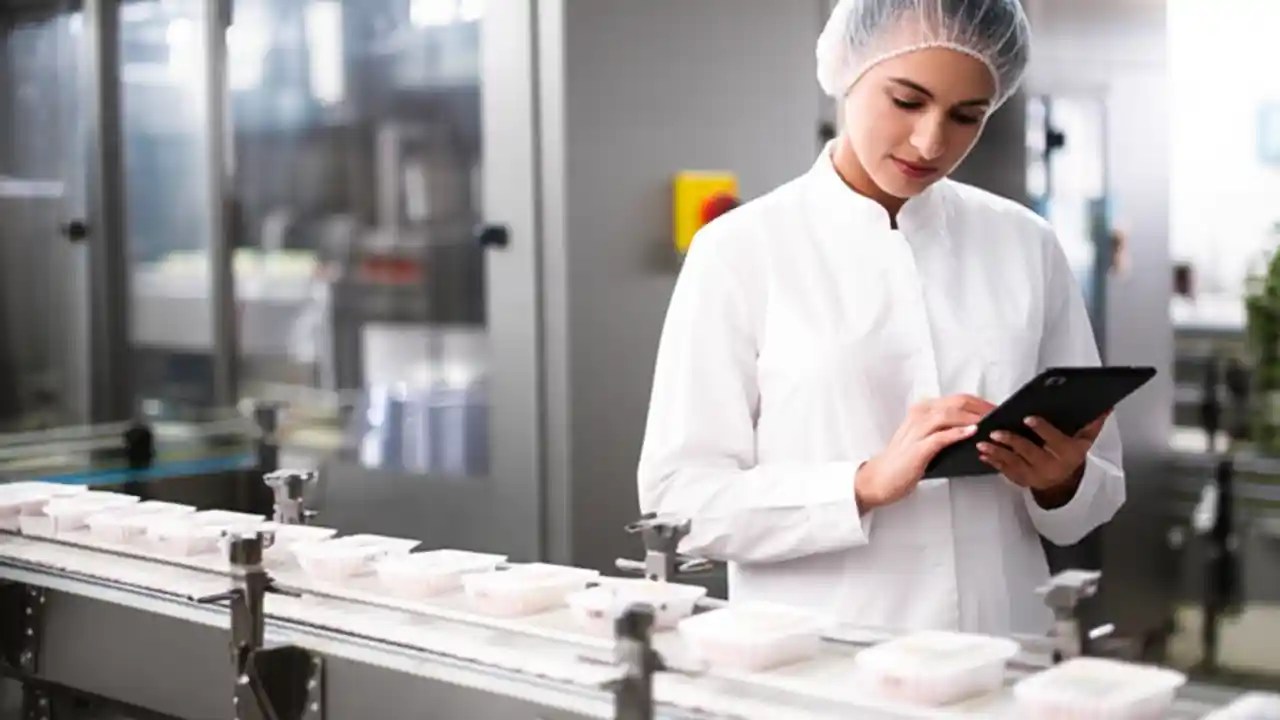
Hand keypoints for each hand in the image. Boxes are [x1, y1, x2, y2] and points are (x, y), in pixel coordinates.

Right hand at [855, 394, 994, 511]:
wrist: (879, 478)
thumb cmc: (904, 461)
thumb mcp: (925, 438)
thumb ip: (945, 429)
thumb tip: (976, 428)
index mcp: (923, 410)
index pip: (958, 399)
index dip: (981, 403)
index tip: (999, 411)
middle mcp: (919, 415)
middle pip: (957, 403)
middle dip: (982, 408)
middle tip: (1002, 415)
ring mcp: (917, 430)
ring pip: (950, 415)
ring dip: (974, 417)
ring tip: (992, 422)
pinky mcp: (917, 448)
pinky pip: (941, 436)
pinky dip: (958, 433)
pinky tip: (972, 433)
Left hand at [977, 412, 1110, 506]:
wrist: (1065, 480)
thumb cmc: (1071, 453)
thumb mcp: (1085, 439)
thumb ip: (1093, 422)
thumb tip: (1105, 406)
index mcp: (1068, 454)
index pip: (1055, 440)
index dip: (1042, 429)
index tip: (1028, 418)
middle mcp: (1051, 467)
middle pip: (1030, 453)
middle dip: (1012, 441)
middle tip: (996, 431)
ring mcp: (1035, 476)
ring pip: (1014, 464)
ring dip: (997, 453)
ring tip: (983, 442)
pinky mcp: (1022, 480)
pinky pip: (1005, 471)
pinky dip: (993, 462)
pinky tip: (983, 453)